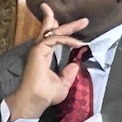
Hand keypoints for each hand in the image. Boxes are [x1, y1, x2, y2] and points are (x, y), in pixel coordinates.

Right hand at [4, 3, 89, 121]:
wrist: (36, 100)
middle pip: (52, 29)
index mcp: (45, 55)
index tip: (82, 39)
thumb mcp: (63, 83)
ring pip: (54, 30)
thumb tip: (75, 64)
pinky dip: (67, 40)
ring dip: (70, 26)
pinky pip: (55, 39)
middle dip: (68, 24)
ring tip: (84, 22)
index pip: (53, 38)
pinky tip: (78, 44)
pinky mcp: (39, 50)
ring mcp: (39, 48)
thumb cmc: (46, 95)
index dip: (66, 33)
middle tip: (85, 20)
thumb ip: (69, 73)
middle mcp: (41, 49)